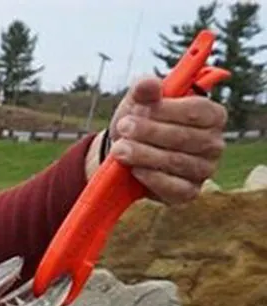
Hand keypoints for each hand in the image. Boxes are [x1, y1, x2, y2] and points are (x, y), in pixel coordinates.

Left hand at [101, 75, 226, 203]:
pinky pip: (175, 188)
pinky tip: (134, 170)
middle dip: (149, 132)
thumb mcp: (138, 102)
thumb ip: (144, 91)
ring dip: (144, 155)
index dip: (165, 110)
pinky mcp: (189, 192)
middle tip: (123, 128)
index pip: (197, 111)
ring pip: (177, 162)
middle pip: (184, 137)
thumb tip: (148, 84)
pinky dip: (152, 178)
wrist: (125, 155)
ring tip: (119, 149)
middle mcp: (214, 143)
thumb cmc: (140, 122)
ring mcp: (205, 170)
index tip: (138, 108)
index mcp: (213, 115)